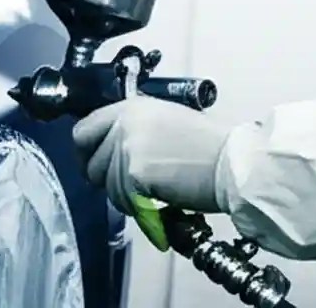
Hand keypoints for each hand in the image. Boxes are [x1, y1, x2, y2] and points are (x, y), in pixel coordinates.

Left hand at [72, 96, 231, 215]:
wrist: (231, 162)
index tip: (95, 166)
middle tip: (127, 187)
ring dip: (126, 196)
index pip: (83, 130)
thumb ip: (133, 131)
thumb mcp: (165, 121)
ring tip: (155, 191)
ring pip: (107, 187)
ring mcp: (127, 148)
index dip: (86, 153)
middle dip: (105, 180)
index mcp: (131, 107)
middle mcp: (124, 123)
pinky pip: (122, 201)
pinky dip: (138, 208)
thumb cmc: (209, 147)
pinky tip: (159, 199)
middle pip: (91, 163)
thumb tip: (109, 151)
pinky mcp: (134, 174)